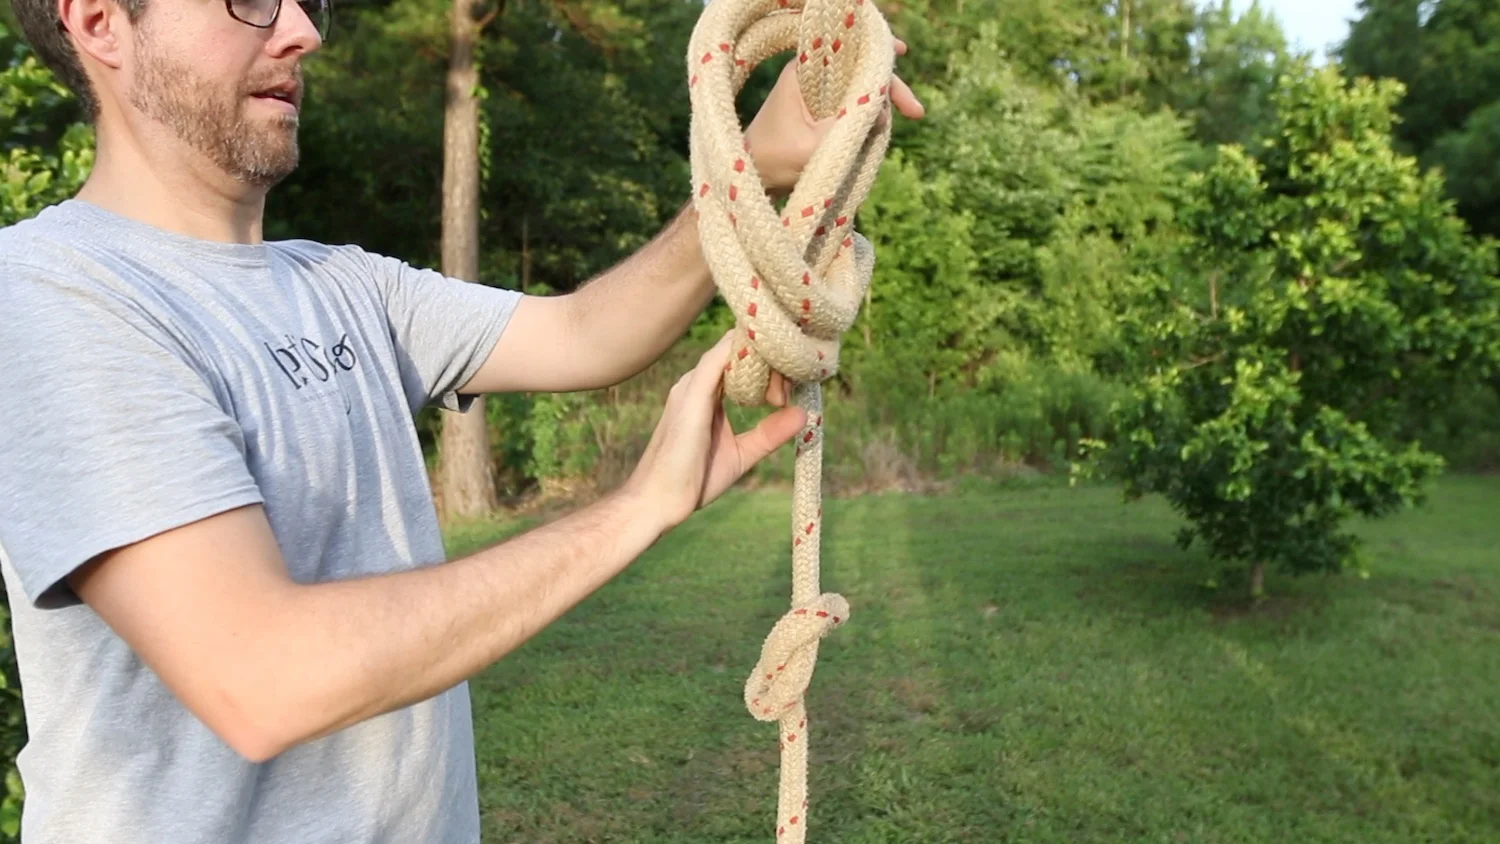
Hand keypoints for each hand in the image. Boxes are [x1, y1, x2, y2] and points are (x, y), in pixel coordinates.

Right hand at [623, 333, 807, 531]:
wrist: (657, 501)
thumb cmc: (692, 480)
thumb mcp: (742, 454)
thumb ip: (769, 433)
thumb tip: (802, 414)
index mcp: (705, 393)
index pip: (740, 361)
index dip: (770, 366)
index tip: (793, 384)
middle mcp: (696, 382)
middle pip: (738, 351)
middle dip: (771, 359)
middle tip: (795, 384)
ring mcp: (692, 385)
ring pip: (731, 348)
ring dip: (764, 355)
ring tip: (790, 374)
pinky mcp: (692, 394)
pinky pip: (720, 358)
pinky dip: (745, 352)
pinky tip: (770, 357)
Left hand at [744, 36, 925, 197]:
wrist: (751, 179)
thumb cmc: (773, 160)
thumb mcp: (812, 147)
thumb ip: (848, 128)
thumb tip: (882, 115)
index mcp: (802, 72)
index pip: (846, 49)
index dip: (876, 50)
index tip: (901, 53)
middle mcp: (810, 78)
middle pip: (860, 71)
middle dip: (889, 88)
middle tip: (916, 112)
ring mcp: (817, 97)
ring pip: (859, 92)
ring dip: (879, 108)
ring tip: (883, 134)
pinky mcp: (821, 115)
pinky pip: (852, 110)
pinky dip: (867, 121)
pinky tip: (874, 137)